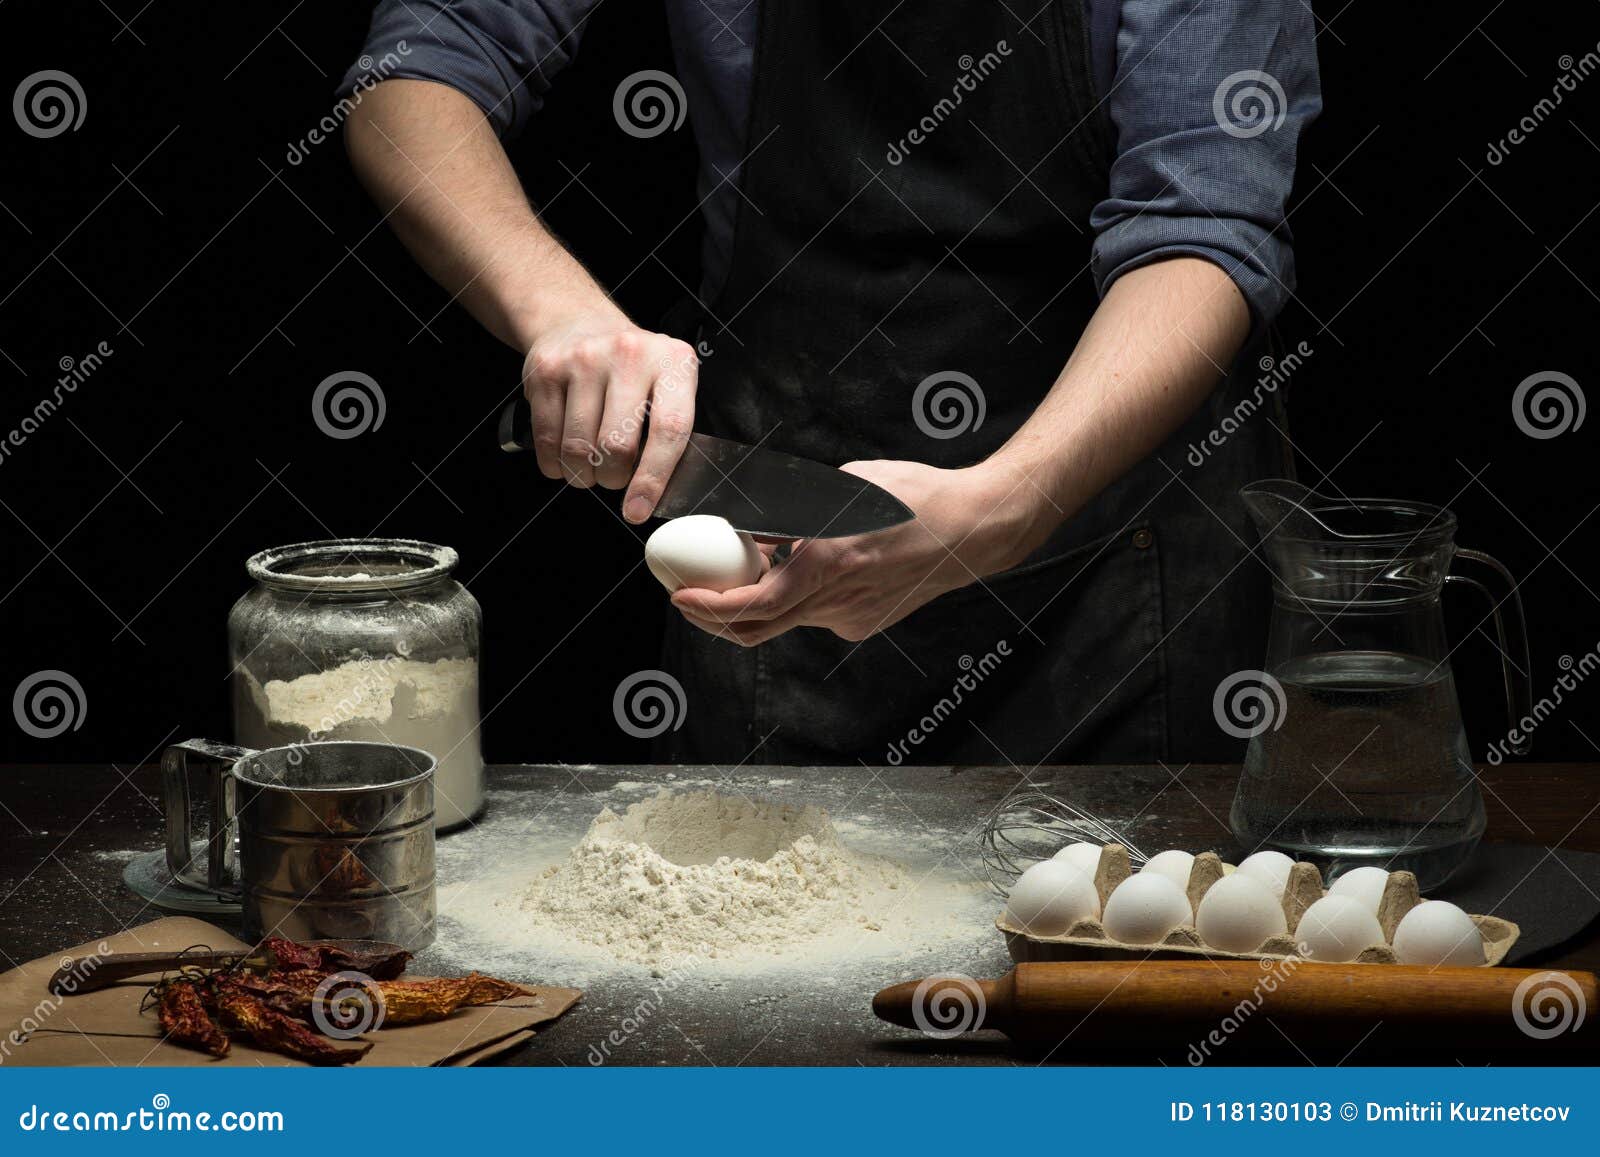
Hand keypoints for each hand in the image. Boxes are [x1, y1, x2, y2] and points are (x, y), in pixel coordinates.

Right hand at [522, 312, 699, 521]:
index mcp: (673, 362)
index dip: (653, 479)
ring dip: (581, 475)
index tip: (638, 510)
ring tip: (589, 467)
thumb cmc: (631, 367)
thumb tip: (653, 494)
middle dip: (612, 478)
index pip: (669, 430)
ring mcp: (583, 360)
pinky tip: (564, 457)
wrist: (578, 321)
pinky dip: (554, 465)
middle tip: (613, 477)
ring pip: (577, 449)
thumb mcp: (665, 383)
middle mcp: (629, 355)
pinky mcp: (546, 371)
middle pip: (616, 446)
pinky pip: (546, 440)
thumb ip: (668, 431)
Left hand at [671, 459, 1051, 644]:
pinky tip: (803, 566)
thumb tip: (748, 527)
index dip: (707, 608)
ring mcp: (852, 618)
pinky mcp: (865, 623)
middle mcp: (837, 601)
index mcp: (827, 565)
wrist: (974, 529)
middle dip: (714, 617)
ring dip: (757, 601)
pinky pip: (815, 614)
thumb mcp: (842, 488)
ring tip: (747, 566)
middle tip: (689, 596)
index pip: (751, 607)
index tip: (680, 596)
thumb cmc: (915, 496)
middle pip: (757, 629)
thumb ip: (791, 513)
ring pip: (786, 619)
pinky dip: (795, 596)